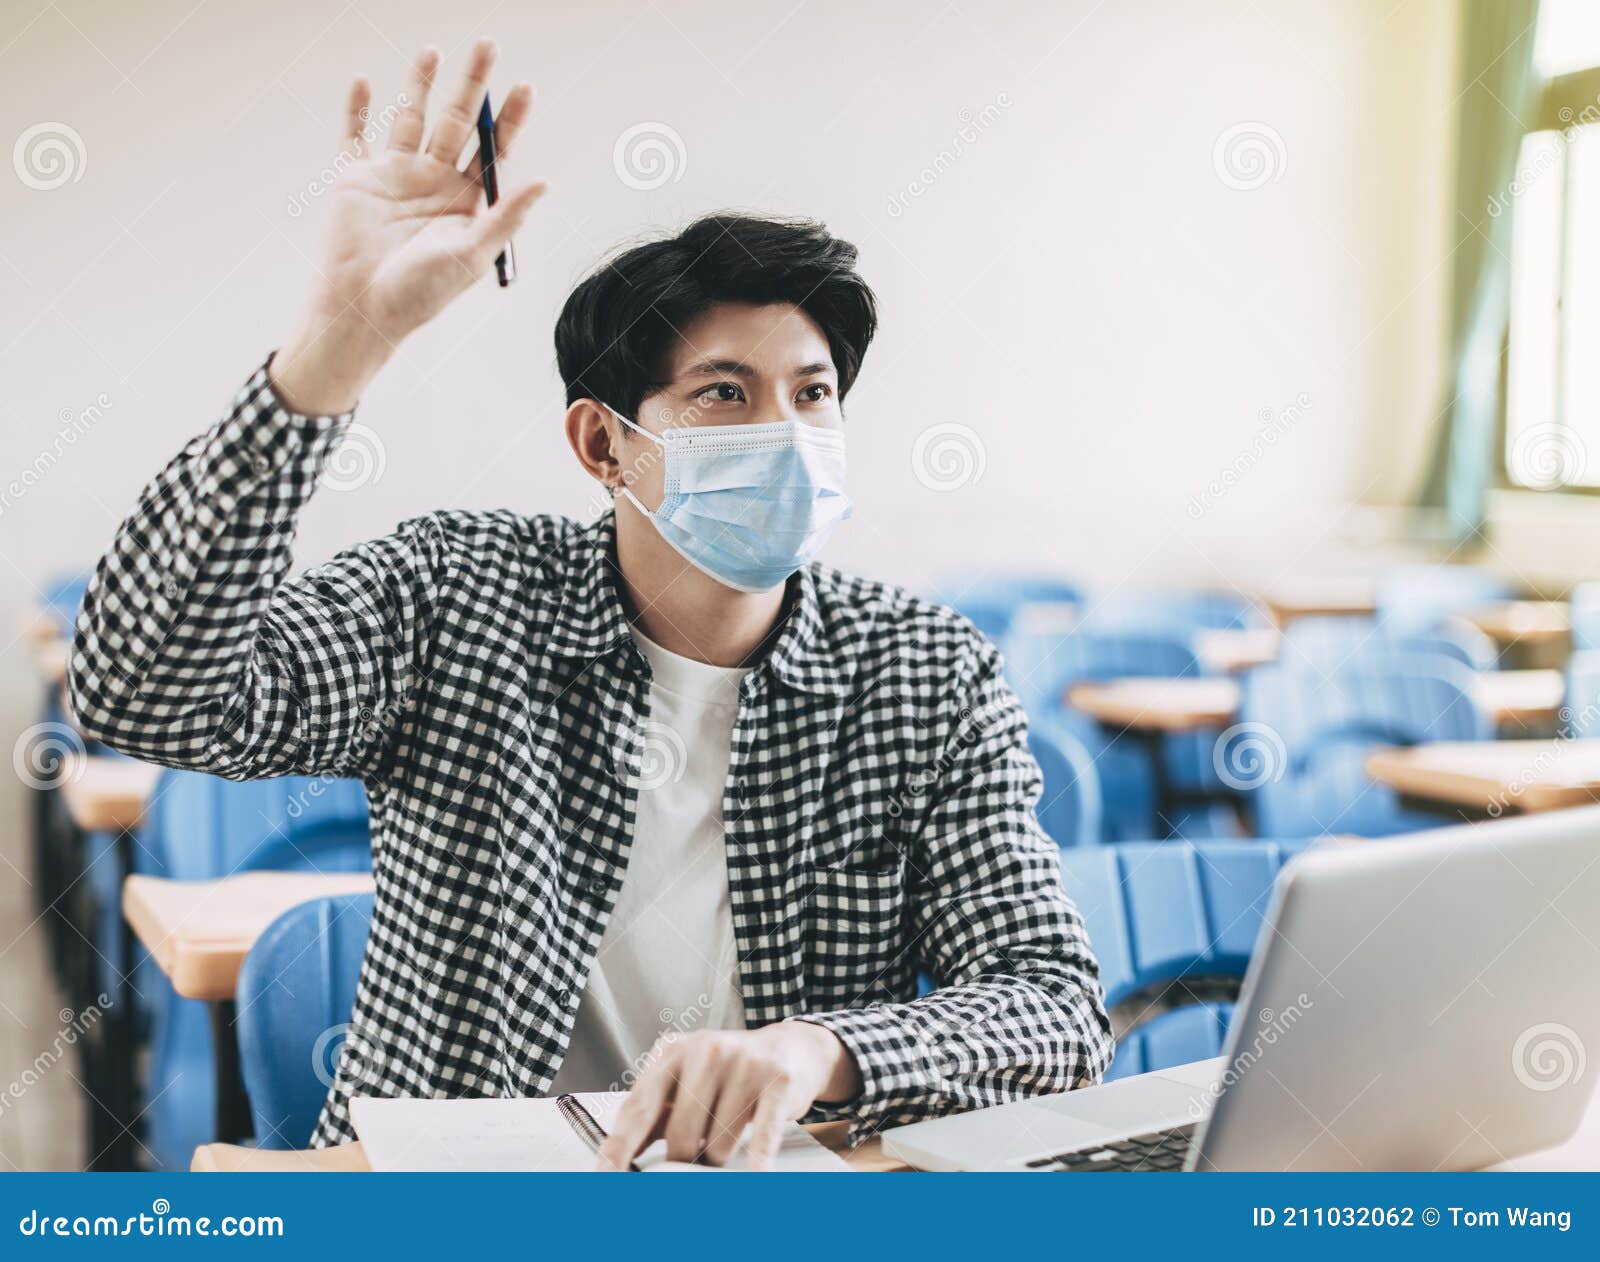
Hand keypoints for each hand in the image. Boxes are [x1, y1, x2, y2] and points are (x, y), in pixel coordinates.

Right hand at [271, 38, 546, 413]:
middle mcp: (432, 182)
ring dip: (420, 83)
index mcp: (465, 201)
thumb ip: (505, 215)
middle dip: (472, 85)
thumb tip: (545, 183)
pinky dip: (356, 109)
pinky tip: (363, 80)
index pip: (494, 151)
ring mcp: (394, 176)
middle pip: (456, 122)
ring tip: (433, 50)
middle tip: (488, 44)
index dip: (511, 119)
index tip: (526, 86)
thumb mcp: (471, 253)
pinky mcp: (355, 179)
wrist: (364, 310)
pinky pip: (355, 136)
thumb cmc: (421, 293)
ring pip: (409, 117)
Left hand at [596, 1022, 861, 1170]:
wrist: (791, 1048)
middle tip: (697, 1152)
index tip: (606, 1174)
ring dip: (721, 1156)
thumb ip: (656, 1113)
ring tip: (730, 1132)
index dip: (620, 1145)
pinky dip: (758, 1159)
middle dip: (685, 1157)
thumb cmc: (729, 1072)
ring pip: (718, 1144)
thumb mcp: (687, 1079)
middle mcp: (705, 1051)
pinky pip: (762, 1134)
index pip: (639, 1106)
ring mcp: (744, 1064)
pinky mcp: (777, 1081)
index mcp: (673, 1052)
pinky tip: (758, 1174)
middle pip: (679, 1135)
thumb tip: (620, 1155)